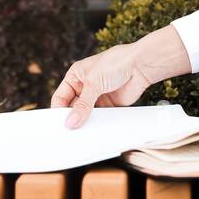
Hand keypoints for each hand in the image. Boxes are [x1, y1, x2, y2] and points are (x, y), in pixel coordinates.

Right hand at [50, 25, 192, 128]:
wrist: (140, 66)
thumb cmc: (116, 63)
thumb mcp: (94, 83)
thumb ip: (82, 105)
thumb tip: (71, 122)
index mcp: (75, 76)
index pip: (61, 97)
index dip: (58, 111)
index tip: (59, 125)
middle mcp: (84, 87)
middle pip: (72, 108)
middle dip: (71, 119)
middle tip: (68, 133)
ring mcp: (97, 97)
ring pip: (85, 114)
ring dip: (84, 123)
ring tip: (80, 135)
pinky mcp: (109, 105)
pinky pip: (99, 118)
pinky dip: (97, 125)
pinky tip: (94, 132)